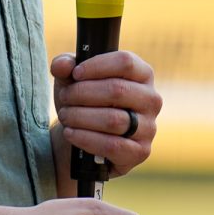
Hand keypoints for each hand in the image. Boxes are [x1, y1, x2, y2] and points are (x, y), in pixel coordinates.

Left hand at [51, 50, 161, 177]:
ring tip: (65, 115)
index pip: (125, 62)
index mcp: (142, 74)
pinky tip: (70, 133)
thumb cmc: (83, 101)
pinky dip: (85, 138)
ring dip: (81, 116)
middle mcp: (151, 99)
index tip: (75, 74)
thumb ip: (65, 66)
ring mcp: (149, 127)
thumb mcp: (72, 79)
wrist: (83, 137)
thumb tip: (61, 65)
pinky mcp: (140, 152)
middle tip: (65, 97)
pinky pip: (112, 145)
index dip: (97, 66)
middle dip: (82, 93)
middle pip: (117, 90)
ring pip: (113, 120)